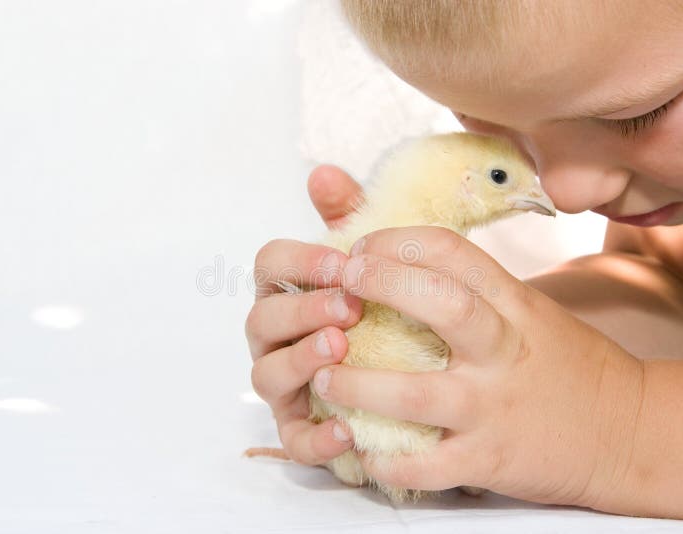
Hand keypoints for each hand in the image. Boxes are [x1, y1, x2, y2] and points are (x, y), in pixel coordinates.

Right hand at [245, 165, 365, 464]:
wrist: (421, 376)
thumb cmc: (382, 312)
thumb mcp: (372, 266)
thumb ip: (350, 218)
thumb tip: (324, 172)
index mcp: (291, 292)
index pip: (270, 265)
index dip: (300, 261)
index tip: (344, 262)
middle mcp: (277, 338)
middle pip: (262, 319)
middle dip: (302, 309)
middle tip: (350, 307)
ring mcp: (286, 386)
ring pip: (266, 375)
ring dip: (301, 359)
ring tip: (342, 348)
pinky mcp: (304, 429)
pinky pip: (295, 439)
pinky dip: (316, 437)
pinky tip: (347, 430)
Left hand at [311, 226, 645, 507]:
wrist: (629, 432)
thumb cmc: (569, 365)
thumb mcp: (530, 312)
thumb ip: (477, 291)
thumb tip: (406, 265)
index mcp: (514, 305)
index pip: (453, 252)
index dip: (399, 241)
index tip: (362, 246)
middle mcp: (503, 350)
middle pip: (439, 304)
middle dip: (382, 285)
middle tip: (339, 283)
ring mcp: (494, 406)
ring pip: (414, 393)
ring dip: (359, 384)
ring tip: (323, 378)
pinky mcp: (490, 460)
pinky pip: (426, 465)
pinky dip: (386, 460)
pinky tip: (360, 448)